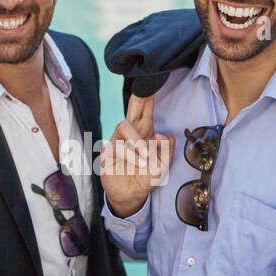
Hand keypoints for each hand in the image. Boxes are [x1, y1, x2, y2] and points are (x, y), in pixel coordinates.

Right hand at [100, 93, 173, 217]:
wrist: (131, 195)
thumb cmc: (145, 176)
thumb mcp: (163, 165)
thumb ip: (168, 150)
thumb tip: (162, 134)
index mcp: (144, 132)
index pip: (146, 110)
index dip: (147, 95)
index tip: (152, 80)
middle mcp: (130, 133)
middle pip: (132, 108)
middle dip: (138, 97)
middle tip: (144, 88)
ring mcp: (117, 141)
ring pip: (125, 126)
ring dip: (138, 142)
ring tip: (146, 159)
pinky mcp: (108, 153)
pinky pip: (119, 147)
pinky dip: (132, 156)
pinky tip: (139, 164)